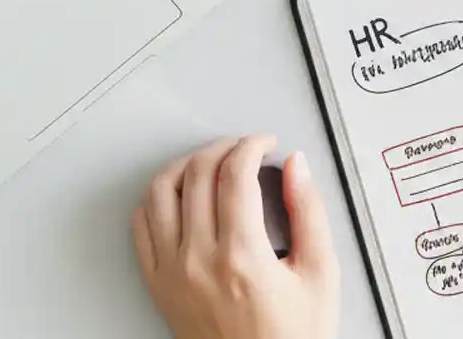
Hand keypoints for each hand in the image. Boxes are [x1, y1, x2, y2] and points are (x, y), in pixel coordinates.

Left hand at [133, 136, 339, 338]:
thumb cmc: (291, 338)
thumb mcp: (320, 275)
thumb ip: (309, 212)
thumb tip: (297, 168)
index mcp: (242, 255)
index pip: (236, 173)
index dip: (252, 145)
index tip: (265, 143)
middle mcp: (199, 260)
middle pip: (197, 173)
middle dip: (223, 147)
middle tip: (243, 148)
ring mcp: (172, 272)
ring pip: (160, 192)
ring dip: (185, 165)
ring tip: (209, 163)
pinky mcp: (158, 285)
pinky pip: (141, 226)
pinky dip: (156, 200)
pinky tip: (179, 196)